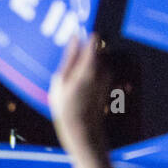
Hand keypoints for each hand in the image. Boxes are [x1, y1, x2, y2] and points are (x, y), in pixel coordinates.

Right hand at [50, 32, 109, 154]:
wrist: (83, 134)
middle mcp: (102, 70)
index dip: (85, 35)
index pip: (94, 39)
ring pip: (97, 63)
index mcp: (90, 66)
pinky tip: (76, 88)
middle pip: (96, 50)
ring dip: (85, 65)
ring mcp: (107, 80)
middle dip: (83, 51)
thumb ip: (69, 57)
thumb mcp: (60, 82)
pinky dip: (88, 76)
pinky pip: (98, 75)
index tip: (74, 33)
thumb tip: (75, 37)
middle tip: (67, 63)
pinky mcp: (107, 88)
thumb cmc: (67, 109)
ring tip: (69, 80)